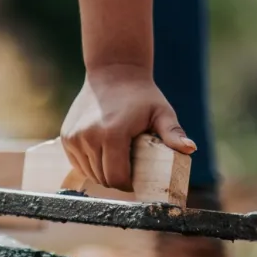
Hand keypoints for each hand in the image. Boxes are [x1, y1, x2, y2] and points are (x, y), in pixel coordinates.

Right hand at [60, 65, 194, 191]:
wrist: (113, 72)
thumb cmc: (142, 95)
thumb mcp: (161, 113)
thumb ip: (173, 133)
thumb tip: (190, 149)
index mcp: (112, 134)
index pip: (117, 178)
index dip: (128, 184)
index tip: (136, 180)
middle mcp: (89, 137)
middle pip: (103, 178)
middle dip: (117, 180)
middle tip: (129, 171)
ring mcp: (74, 138)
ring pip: (89, 173)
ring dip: (102, 173)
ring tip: (116, 160)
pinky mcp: (67, 137)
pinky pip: (78, 163)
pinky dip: (90, 165)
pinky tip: (102, 154)